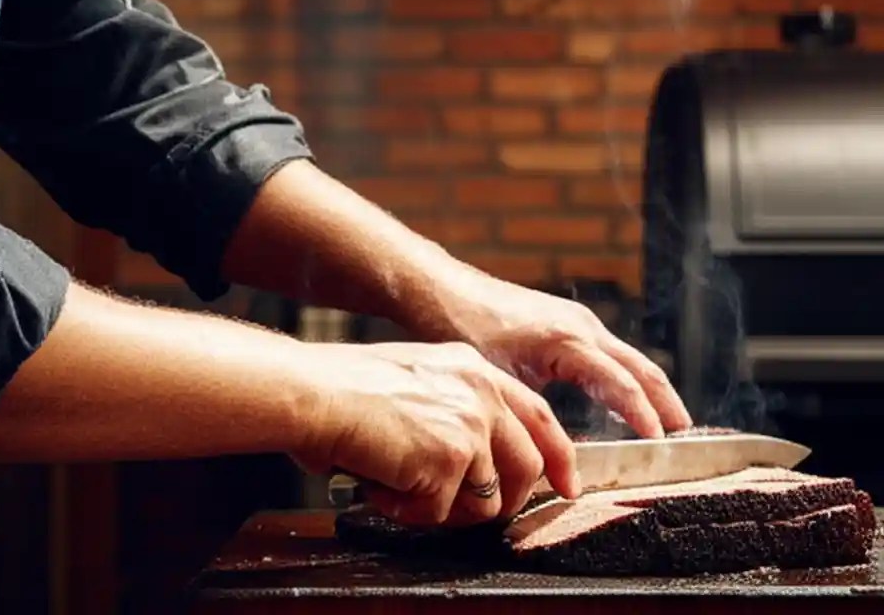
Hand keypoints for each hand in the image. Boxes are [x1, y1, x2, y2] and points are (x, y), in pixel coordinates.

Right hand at [292, 341, 579, 525]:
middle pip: (527, 464)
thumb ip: (450, 411)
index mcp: (475, 370)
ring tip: (399, 487)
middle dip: (507, 501)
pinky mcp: (452, 459)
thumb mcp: (414, 379)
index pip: (538, 416)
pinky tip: (381, 484)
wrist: (316, 392)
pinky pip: (439, 512)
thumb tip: (468, 467)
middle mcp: (482, 393)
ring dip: (442, 507)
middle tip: (467, 513)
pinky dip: (406, 510)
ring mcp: (472, 426)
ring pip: (486, 500)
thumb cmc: (342, 387)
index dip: (557, 456)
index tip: (567, 484)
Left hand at [440, 275, 692, 438]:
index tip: (661, 443)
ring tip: (670, 424)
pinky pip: (611, 355)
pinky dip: (629, 379)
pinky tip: (629, 401)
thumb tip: (555, 461)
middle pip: (640, 368)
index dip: (644, 416)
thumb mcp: (497, 381)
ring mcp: (577, 323)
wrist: (440, 290)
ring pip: (629, 359)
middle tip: (686, 437)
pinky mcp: (568, 325)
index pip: (621, 383)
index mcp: (568, 340)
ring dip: (652, 391)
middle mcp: (581, 327)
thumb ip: (531, 419)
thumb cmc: (461, 330)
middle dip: (665, 403)